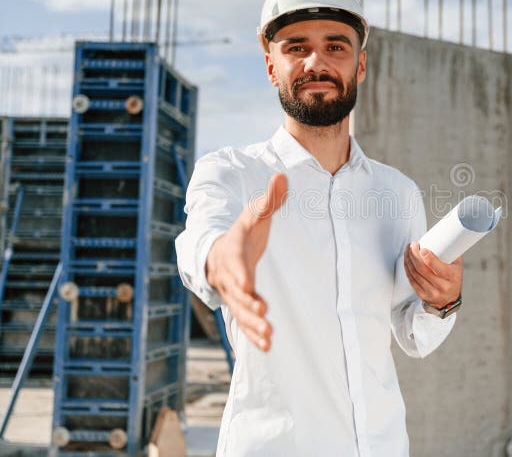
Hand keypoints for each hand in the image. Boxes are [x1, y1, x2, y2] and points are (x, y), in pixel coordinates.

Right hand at [206, 173, 288, 350]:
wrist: (218, 251)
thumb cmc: (241, 233)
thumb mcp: (254, 215)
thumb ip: (268, 200)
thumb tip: (282, 176)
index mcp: (232, 253)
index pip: (235, 265)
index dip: (241, 275)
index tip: (249, 286)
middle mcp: (229, 277)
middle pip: (236, 294)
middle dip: (248, 306)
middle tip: (263, 315)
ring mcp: (233, 294)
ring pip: (240, 312)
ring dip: (252, 325)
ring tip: (268, 337)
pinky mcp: (240, 305)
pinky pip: (244, 322)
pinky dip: (254, 334)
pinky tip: (267, 346)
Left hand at [403, 242, 462, 308]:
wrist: (449, 300)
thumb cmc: (453, 279)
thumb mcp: (457, 266)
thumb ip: (452, 251)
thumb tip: (444, 235)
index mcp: (452, 277)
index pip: (436, 266)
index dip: (426, 256)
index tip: (422, 248)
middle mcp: (442, 286)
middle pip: (422, 269)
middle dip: (414, 254)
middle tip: (413, 245)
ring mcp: (431, 292)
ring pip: (414, 273)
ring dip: (408, 259)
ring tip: (408, 250)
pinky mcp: (422, 295)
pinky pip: (411, 279)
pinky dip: (407, 268)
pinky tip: (407, 260)